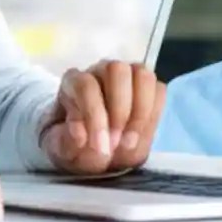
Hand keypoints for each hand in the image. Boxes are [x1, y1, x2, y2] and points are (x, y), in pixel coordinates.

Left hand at [40, 60, 165, 173]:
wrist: (90, 150)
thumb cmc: (73, 145)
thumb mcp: (62, 150)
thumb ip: (68, 143)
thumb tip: (80, 134)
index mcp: (73, 82)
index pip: (86, 85)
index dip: (95, 115)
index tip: (100, 147)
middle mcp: (99, 71)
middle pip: (117, 70)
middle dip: (121, 110)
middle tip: (117, 144)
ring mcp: (126, 76)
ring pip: (143, 75)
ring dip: (141, 112)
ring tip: (131, 142)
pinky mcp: (146, 89)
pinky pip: (159, 90)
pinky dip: (153, 115)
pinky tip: (140, 136)